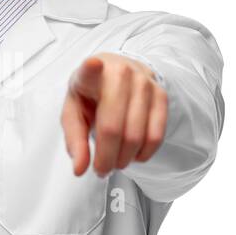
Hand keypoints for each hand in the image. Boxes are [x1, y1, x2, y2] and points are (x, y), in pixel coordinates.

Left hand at [61, 53, 166, 176]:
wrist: (118, 75)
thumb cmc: (91, 96)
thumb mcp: (74, 113)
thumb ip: (74, 141)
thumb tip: (80, 169)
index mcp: (90, 74)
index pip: (90, 70)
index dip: (91, 68)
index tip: (92, 65)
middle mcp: (120, 73)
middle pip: (113, 127)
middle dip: (106, 158)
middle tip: (101, 169)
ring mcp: (144, 82)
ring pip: (136, 136)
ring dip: (124, 159)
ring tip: (115, 162)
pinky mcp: (161, 94)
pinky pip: (156, 135)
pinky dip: (144, 153)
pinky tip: (134, 155)